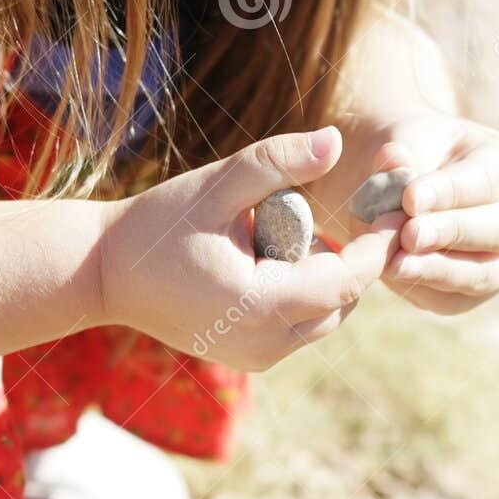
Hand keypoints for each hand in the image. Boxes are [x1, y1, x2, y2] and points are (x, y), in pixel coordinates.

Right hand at [100, 126, 398, 370]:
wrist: (104, 273)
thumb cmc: (158, 224)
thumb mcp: (217, 185)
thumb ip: (277, 162)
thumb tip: (336, 140)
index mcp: (262, 306)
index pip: (349, 281)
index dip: (378, 245)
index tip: (394, 207)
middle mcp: (266, 344)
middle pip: (342, 300)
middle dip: (342, 256)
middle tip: (303, 208)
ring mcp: (257, 357)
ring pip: (324, 316)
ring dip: (318, 275)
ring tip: (270, 232)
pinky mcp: (249, 357)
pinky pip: (298, 326)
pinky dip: (298, 292)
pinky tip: (262, 257)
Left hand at [358, 112, 498, 315]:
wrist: (407, 185)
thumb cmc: (417, 152)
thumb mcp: (411, 138)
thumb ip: (404, 153)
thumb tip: (393, 161)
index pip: (486, 182)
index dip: (448, 192)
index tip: (410, 197)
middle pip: (498, 231)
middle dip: (450, 234)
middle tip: (409, 234)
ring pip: (480, 274)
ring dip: (436, 270)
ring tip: (395, 264)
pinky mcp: (473, 292)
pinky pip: (452, 298)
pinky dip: (422, 289)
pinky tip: (391, 276)